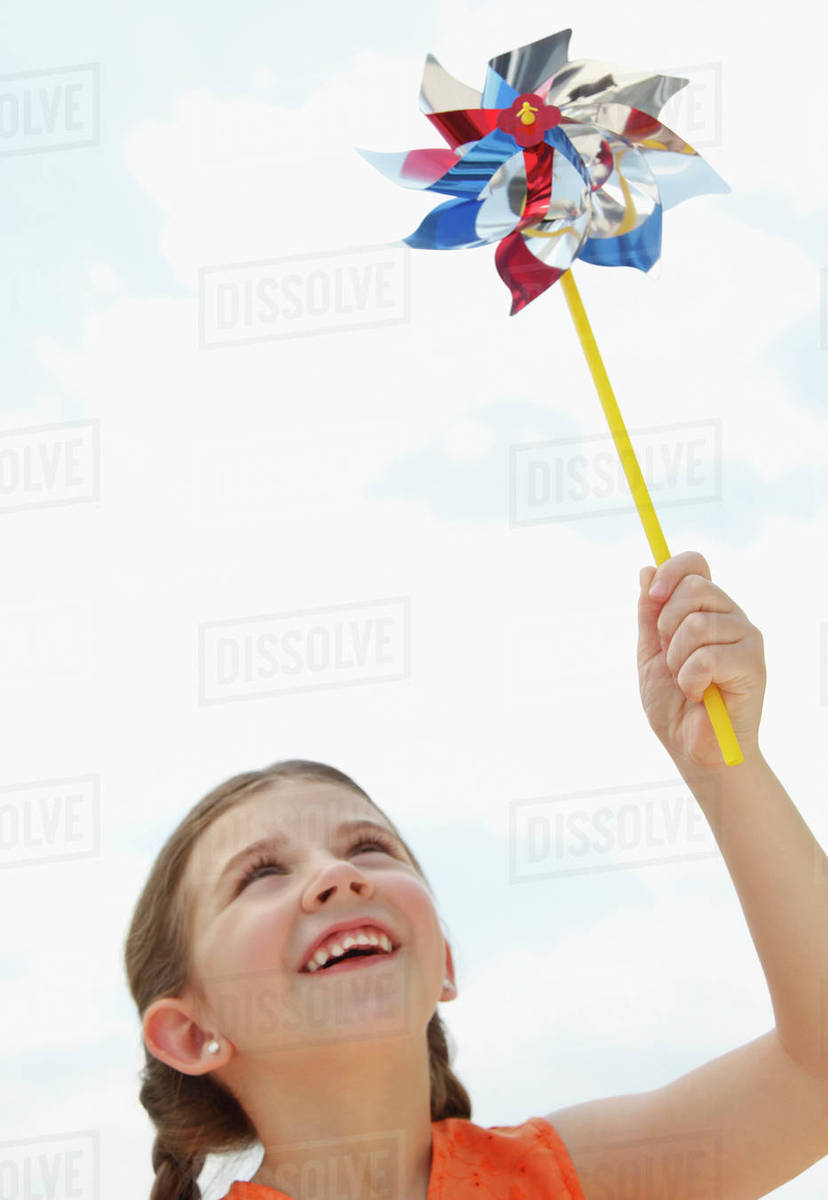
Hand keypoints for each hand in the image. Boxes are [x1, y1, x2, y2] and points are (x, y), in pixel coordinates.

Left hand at [637, 551, 765, 770]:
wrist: (692, 747)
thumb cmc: (674, 704)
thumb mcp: (650, 653)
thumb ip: (649, 614)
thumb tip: (647, 570)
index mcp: (705, 608)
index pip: (695, 564)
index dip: (670, 572)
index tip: (652, 598)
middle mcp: (729, 615)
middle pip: (694, 587)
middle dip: (666, 625)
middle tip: (671, 657)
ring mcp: (745, 637)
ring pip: (697, 624)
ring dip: (677, 660)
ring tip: (685, 681)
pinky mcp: (753, 663)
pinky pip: (708, 656)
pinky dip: (690, 679)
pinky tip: (699, 694)